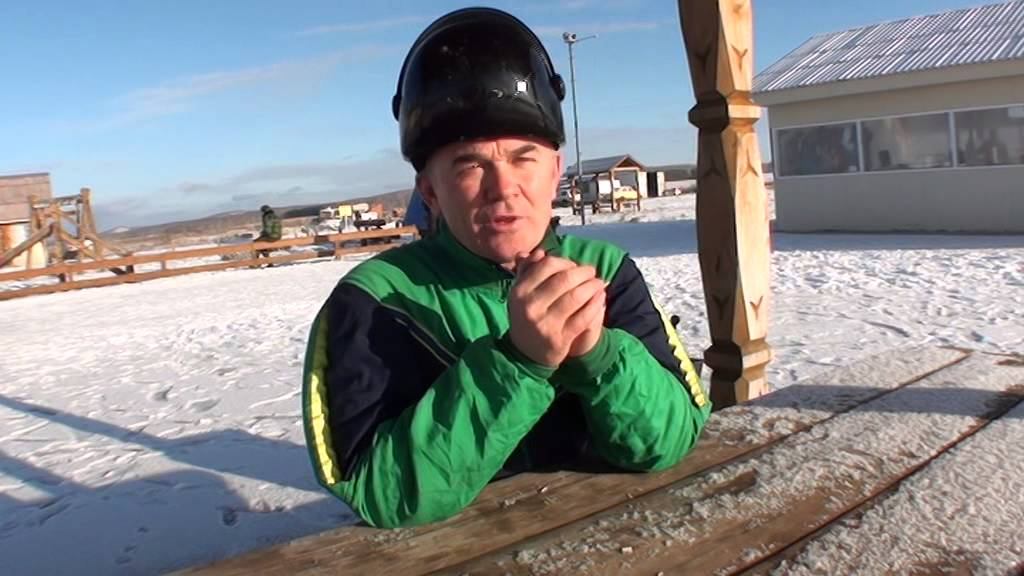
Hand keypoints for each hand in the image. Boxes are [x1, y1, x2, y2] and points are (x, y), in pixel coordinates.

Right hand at [507, 250, 606, 366]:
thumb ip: (528, 270)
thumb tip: (540, 253)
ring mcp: (545, 323)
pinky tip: (601, 298)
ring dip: (592, 287)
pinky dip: (595, 305)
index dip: (566, 262)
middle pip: (564, 279)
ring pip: (576, 297)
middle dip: (583, 272)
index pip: (548, 265)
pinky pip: (583, 317)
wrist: (526, 353)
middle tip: (592, 272)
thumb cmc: (528, 315)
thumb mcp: (521, 293)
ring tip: (599, 283)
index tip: (574, 266)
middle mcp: (530, 306)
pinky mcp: (559, 339)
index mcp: (519, 291)